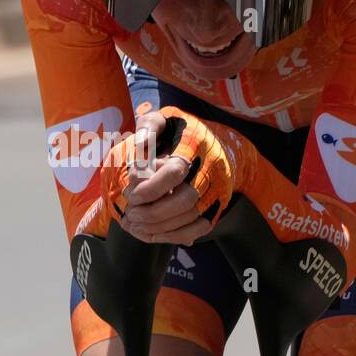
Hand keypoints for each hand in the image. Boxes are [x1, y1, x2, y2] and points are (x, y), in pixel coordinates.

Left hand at [98, 106, 237, 243]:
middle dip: (154, 213)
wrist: (223, 145)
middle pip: (187, 200)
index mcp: (196, 145)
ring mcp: (219, 189)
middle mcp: (212, 169)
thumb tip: (140, 143)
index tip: (131, 196)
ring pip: (193, 217)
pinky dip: (175, 236)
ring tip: (136, 226)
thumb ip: (149, 126)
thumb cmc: (184, 132)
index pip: (175, 171)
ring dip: (161, 227)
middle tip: (132, 215)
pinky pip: (200, 228)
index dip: (151, 188)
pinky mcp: (219, 205)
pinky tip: (152, 235)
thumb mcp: (166, 119)